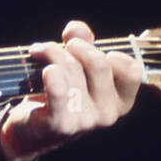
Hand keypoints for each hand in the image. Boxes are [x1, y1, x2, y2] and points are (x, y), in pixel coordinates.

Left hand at [0, 19, 143, 160]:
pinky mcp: (61, 125)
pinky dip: (50, 73)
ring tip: (38, 52)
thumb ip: (82, 42)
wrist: (29, 131)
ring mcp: (86, 122)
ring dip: (51, 52)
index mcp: (120, 101)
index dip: (109, 53)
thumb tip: (76, 29)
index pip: (131, 70)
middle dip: (75, 46)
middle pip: (99, 63)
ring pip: (72, 70)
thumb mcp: (77, 67)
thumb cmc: (58, 95)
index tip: (86, 50)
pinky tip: (43, 69)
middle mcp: (108, 114)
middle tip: (54, 46)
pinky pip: (58, 89)